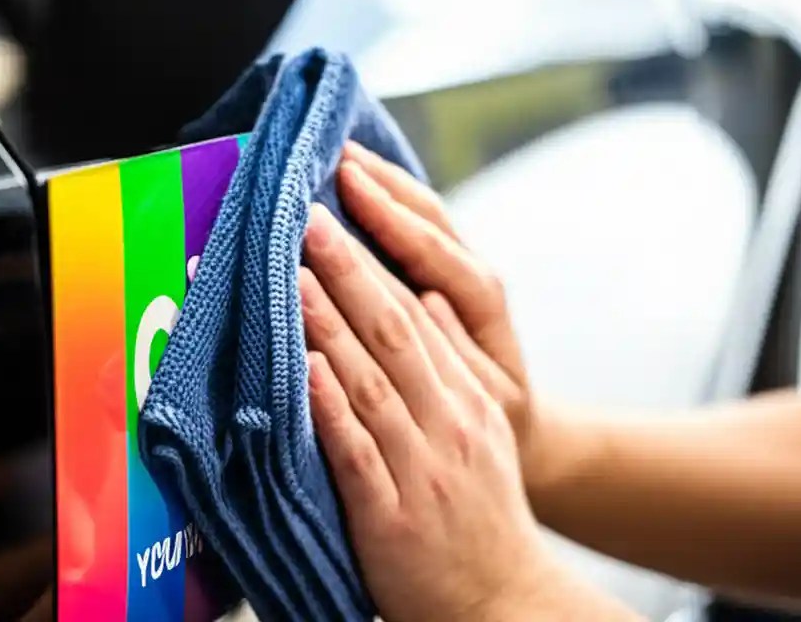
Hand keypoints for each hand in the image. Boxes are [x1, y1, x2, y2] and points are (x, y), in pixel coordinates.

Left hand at [300, 204, 558, 620]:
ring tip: (294, 276)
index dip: (373, 262)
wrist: (506, 602)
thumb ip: (453, 364)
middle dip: (348, 271)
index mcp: (466, 398)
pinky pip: (356, 453)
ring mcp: (421, 468)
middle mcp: (448, 423)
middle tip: (308, 220)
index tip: (336, 217)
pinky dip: (330, 409)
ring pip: (371, 383)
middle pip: (393, 333)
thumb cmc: (481, 514)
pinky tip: (305, 370)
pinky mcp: (391, 517)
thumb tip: (431, 295)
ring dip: (329, 326)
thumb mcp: (482, 430)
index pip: (415, 314)